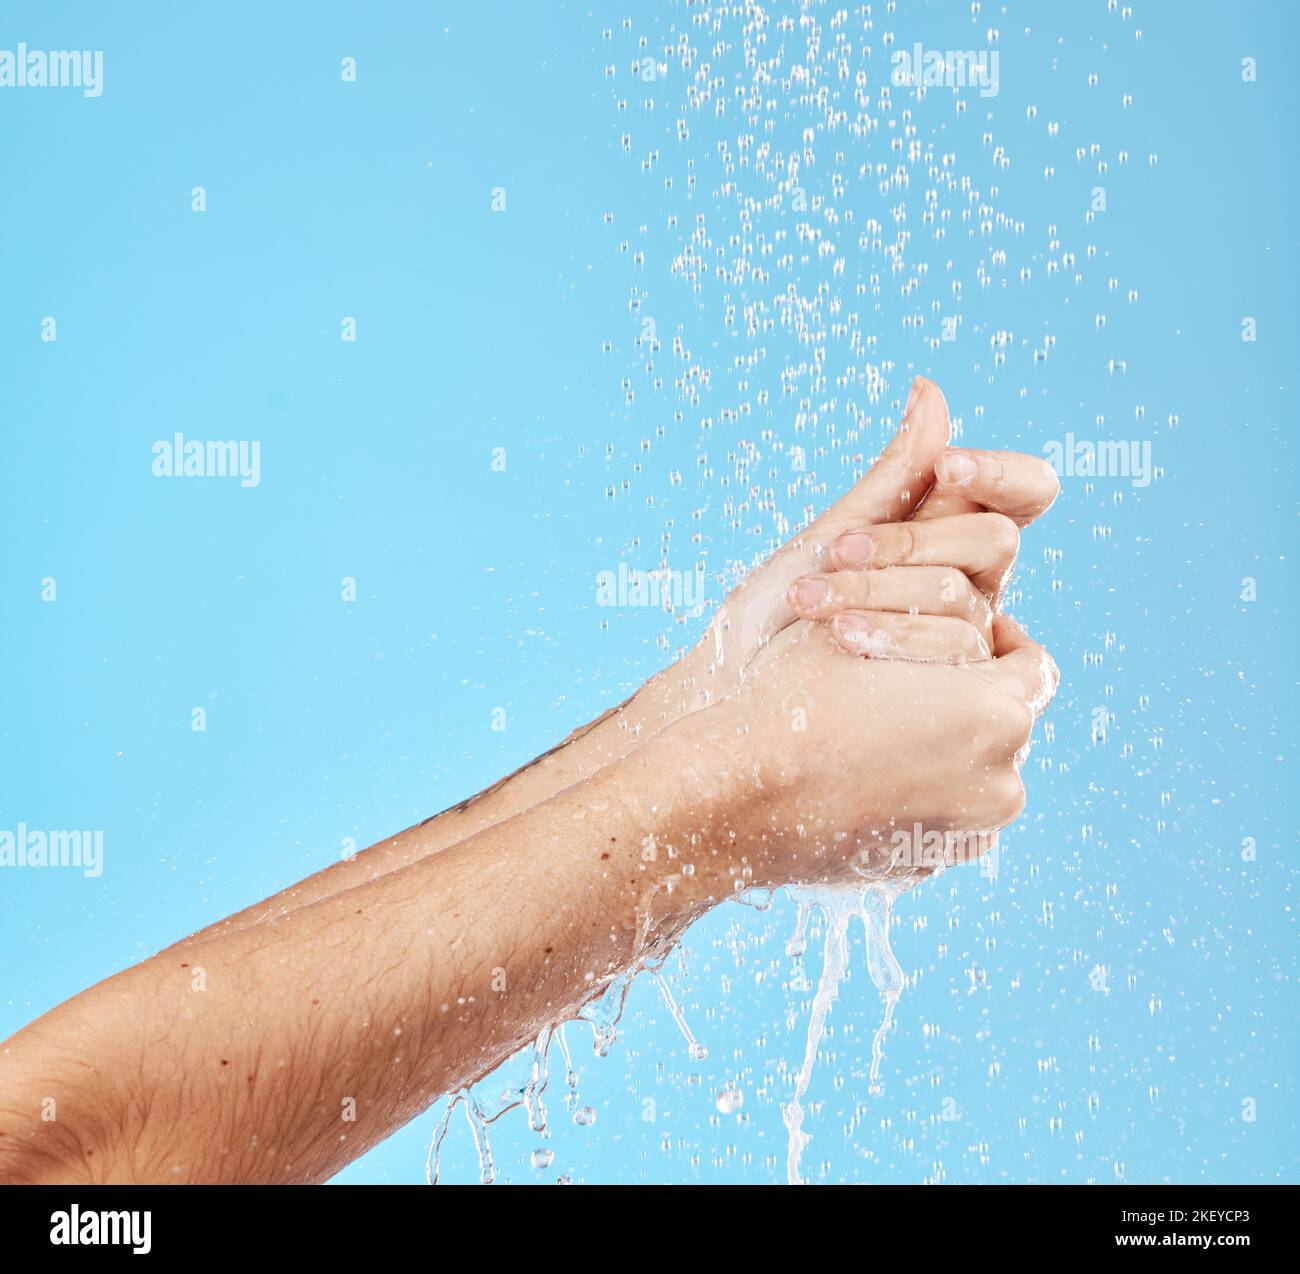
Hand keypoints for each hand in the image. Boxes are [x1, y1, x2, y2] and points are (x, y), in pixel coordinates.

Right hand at [666, 612, 1058, 901]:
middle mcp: (1000, 783)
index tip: (972, 635)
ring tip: (889, 722)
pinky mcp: (927, 865)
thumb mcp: (861, 623)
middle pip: (1007, 725)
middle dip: (971, 696)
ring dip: (949, 745)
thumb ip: (931, 615)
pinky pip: (943, 817)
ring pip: (978, 774)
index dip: (1002, 643)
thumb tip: (964, 605)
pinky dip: (920, 791)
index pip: (1033, 668)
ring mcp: (967, 834)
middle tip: (919, 677)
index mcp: (997, 714)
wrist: (733, 795)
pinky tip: (867, 767)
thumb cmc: (791, 696)